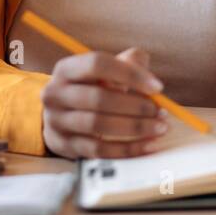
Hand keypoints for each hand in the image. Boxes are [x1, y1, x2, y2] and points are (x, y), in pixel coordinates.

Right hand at [41, 47, 168, 158]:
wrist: (61, 115)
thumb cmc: (91, 88)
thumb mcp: (106, 71)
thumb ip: (129, 64)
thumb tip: (151, 82)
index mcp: (66, 69)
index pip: (98, 64)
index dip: (130, 74)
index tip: (157, 87)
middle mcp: (55, 93)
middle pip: (98, 98)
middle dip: (136, 106)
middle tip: (161, 112)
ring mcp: (56, 121)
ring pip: (98, 126)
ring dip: (135, 128)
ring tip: (159, 127)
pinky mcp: (63, 146)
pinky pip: (98, 151)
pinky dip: (127, 149)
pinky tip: (149, 145)